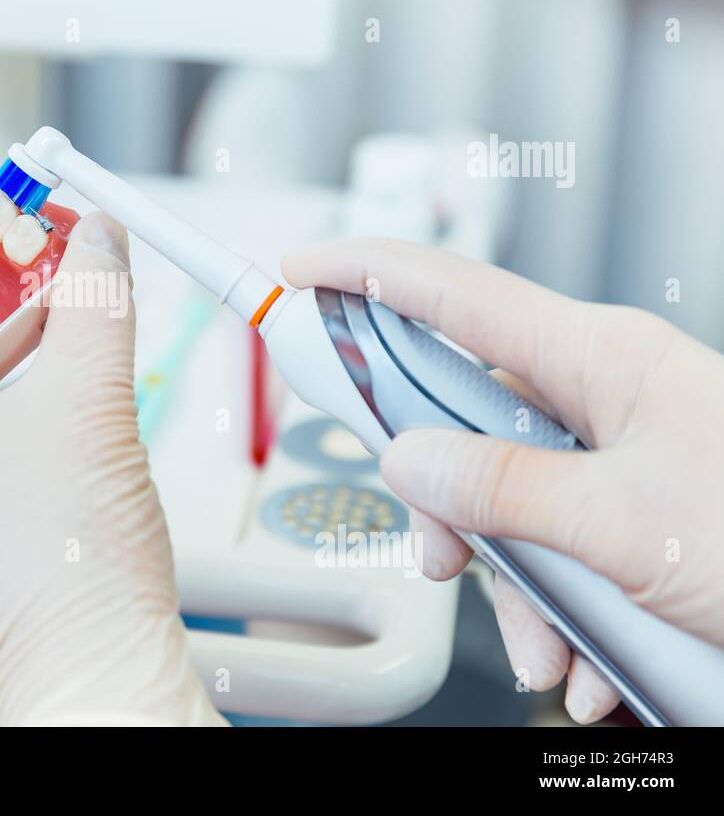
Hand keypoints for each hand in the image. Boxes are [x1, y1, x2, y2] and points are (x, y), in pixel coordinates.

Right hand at [282, 238, 723, 723]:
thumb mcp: (627, 524)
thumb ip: (501, 489)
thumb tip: (409, 463)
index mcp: (598, 359)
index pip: (451, 291)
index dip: (363, 270)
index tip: (299, 267)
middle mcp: (599, 398)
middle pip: (464, 422)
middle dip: (448, 507)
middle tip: (444, 559)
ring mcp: (613, 458)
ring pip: (505, 505)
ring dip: (515, 592)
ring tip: (554, 651)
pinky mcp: (625, 514)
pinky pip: (551, 552)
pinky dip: (558, 616)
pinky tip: (592, 660)